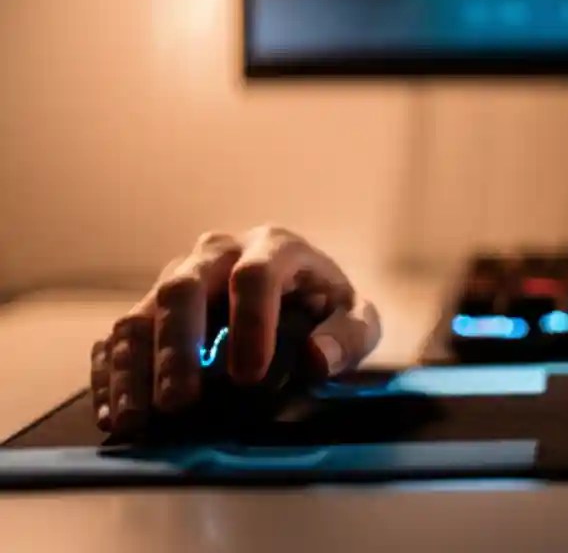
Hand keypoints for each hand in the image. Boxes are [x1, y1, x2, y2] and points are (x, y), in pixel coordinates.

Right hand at [90, 226, 380, 433]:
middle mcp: (219, 253)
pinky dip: (113, 373)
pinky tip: (116, 412)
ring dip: (135, 366)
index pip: (256, 276)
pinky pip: (120, 335)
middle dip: (178, 347)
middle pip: (185, 288)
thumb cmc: (326, 307)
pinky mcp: (152, 306)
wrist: (296, 291)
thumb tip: (316, 359)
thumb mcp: (356, 318)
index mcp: (274, 247)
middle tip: (179, 402)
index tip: (249, 376)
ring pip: (143, 311)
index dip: (250, 323)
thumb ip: (348, 336)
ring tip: (135, 418)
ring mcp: (179, 276)